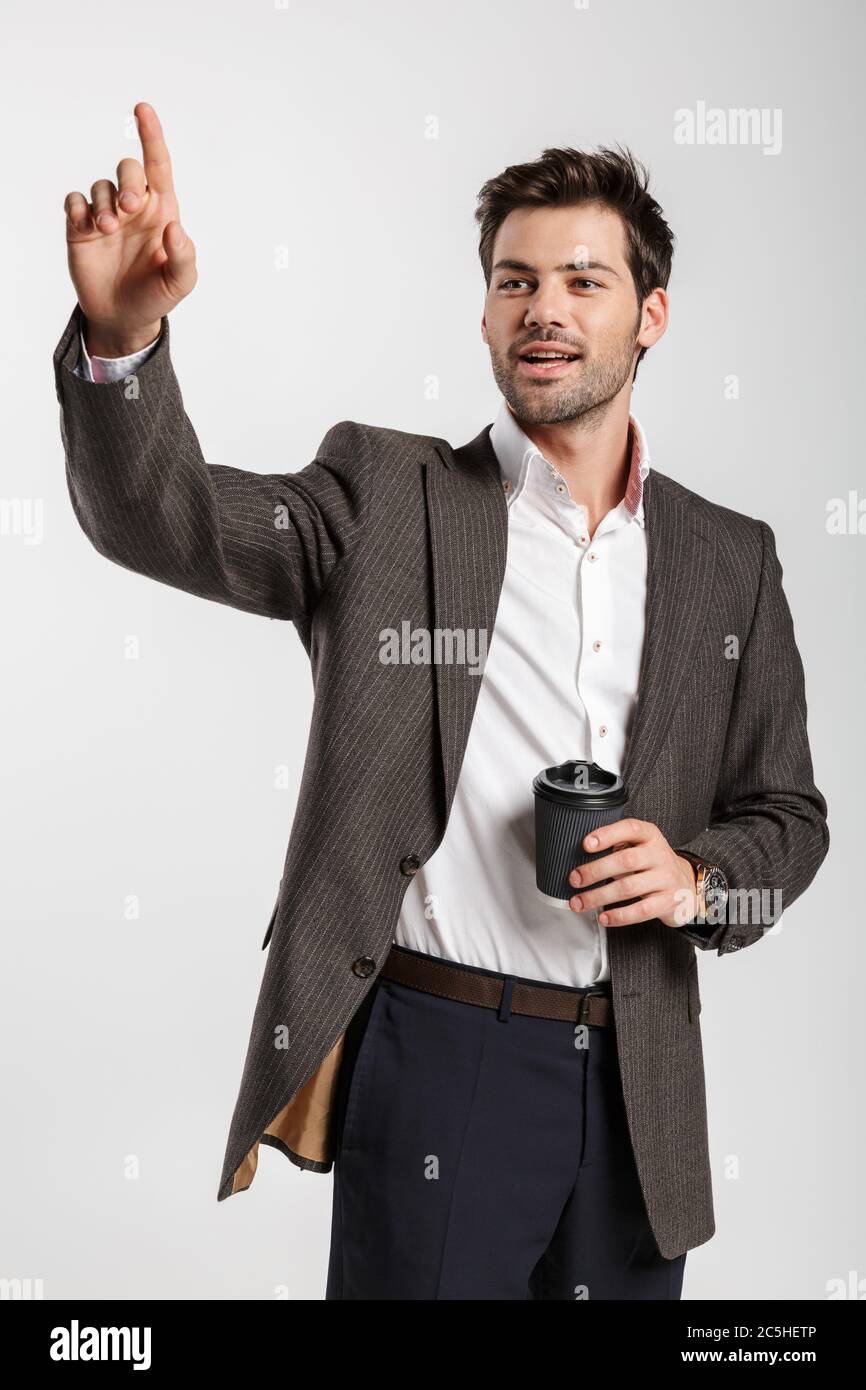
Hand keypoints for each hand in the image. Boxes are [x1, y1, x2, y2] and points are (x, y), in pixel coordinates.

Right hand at [63, 101, 196, 356]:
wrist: (123, 318)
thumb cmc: (156, 296)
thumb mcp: (180, 283)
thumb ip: (184, 257)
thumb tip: (175, 228)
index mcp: (162, 211)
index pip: (158, 165)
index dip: (151, 135)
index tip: (143, 109)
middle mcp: (134, 207)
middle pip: (128, 168)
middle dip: (128, 180)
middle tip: (130, 208)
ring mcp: (107, 215)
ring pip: (101, 185)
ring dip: (104, 203)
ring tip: (107, 230)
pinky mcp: (81, 227)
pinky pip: (74, 200)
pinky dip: (79, 207)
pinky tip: (86, 226)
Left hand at [567, 817, 697, 928]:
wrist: (686, 886)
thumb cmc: (652, 865)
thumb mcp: (640, 847)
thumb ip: (617, 847)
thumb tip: (578, 859)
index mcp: (650, 836)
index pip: (630, 829)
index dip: (607, 835)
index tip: (585, 844)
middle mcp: (659, 854)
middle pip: (625, 860)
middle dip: (595, 871)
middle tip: (574, 879)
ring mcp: (666, 878)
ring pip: (628, 887)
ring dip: (598, 896)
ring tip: (579, 903)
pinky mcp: (668, 902)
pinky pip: (640, 910)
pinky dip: (619, 915)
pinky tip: (603, 917)